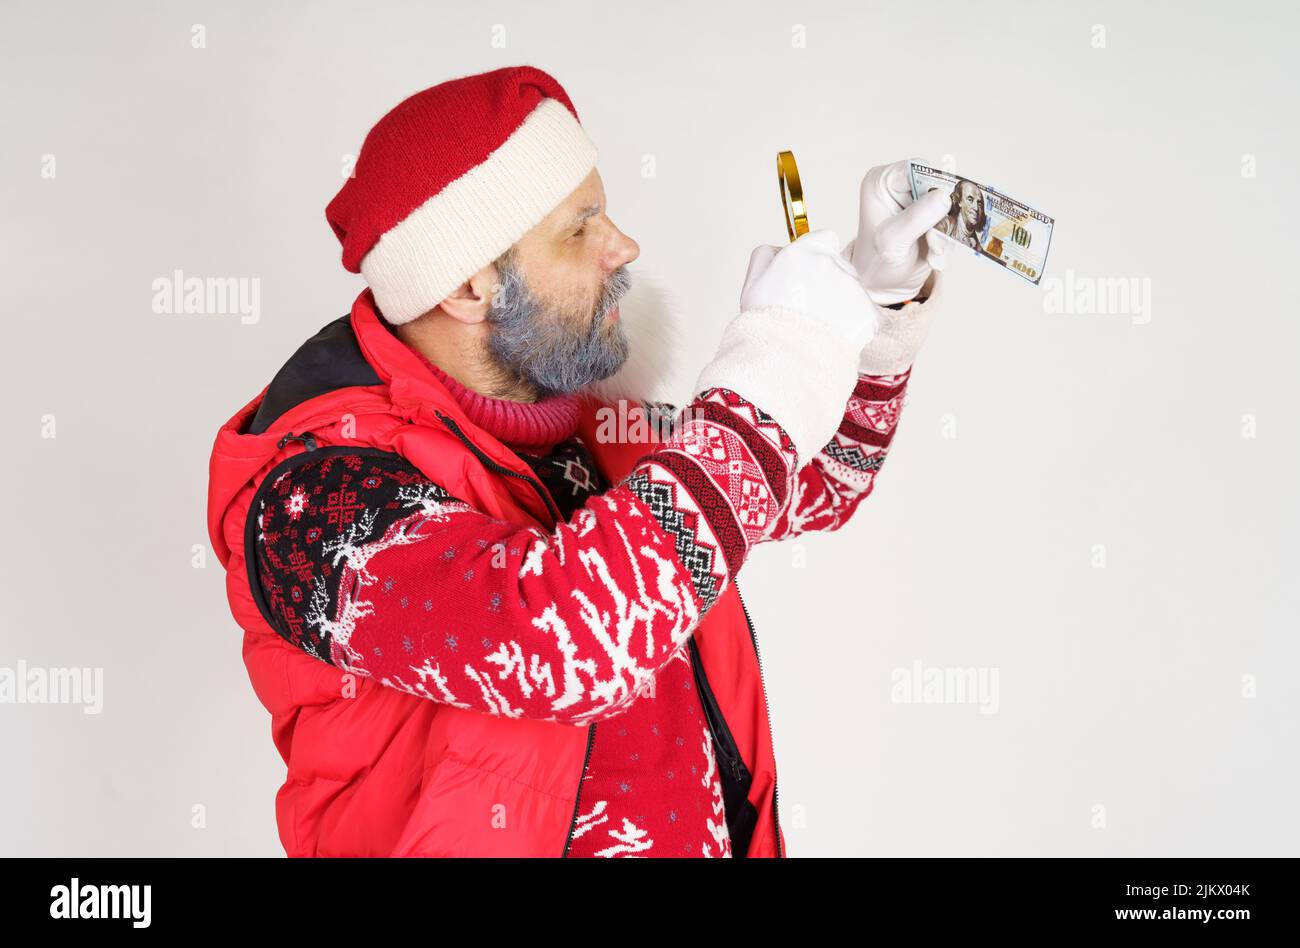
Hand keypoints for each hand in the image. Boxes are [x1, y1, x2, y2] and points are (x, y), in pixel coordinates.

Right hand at [695, 230, 877, 464]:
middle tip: (807, 309)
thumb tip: (779, 248)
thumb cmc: (764, 328)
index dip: (814, 257)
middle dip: (827, 282)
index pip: (821, 238)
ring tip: (817, 329)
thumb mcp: (751, 285)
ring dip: (841, 304)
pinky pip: (863, 317)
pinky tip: (831, 339)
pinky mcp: (867, 315)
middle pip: (838, 266)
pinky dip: (853, 327)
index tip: (805, 275)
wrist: (784, 366)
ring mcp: (854, 290)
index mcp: (804, 252)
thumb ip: (765, 257)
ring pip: (851, 292)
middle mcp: (833, 265)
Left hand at [849, 159, 951, 306]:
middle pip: (939, 186)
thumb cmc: (876, 262)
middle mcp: (901, 186)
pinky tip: (934, 257)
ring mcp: (919, 202)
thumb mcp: (892, 241)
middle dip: (942, 216)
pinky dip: (948, 243)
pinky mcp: (933, 217)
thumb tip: (944, 196)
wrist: (883, 286)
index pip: (917, 168)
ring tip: (933, 253)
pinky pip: (954, 223)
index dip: (934, 184)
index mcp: (882, 182)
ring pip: (951, 206)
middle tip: (934, 241)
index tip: (944, 205)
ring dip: (947, 234)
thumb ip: (916, 218)